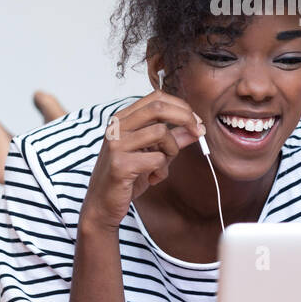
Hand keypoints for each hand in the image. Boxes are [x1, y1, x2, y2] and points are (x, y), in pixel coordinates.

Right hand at [80, 92, 204, 229]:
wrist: (102, 204)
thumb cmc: (127, 176)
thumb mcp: (152, 153)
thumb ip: (173, 139)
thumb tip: (197, 128)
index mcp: (123, 118)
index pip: (156, 97)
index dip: (181, 106)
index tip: (195, 121)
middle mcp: (117, 126)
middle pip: (158, 108)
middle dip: (185, 118)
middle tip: (197, 132)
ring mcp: (116, 144)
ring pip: (161, 133)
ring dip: (172, 151)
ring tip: (163, 166)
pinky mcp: (120, 164)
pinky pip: (157, 159)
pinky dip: (162, 171)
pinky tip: (153, 179)